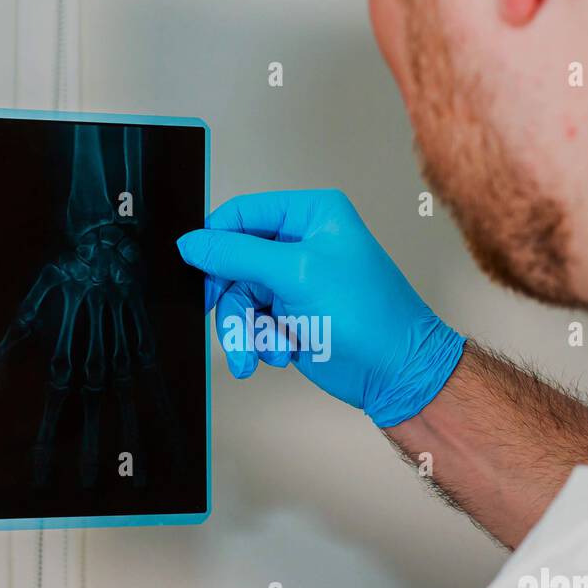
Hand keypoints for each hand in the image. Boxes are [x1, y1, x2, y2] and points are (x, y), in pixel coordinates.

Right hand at [176, 189, 464, 426]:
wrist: (394, 372)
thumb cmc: (369, 317)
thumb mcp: (296, 275)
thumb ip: (238, 255)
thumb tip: (193, 243)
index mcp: (310, 215)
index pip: (241, 215)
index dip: (215, 243)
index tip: (197, 269)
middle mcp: (300, 243)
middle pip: (233, 262)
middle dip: (233, 300)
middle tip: (235, 322)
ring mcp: (293, 280)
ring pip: (238, 299)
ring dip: (245, 330)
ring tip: (263, 350)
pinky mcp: (289, 313)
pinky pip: (251, 322)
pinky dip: (258, 342)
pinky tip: (280, 352)